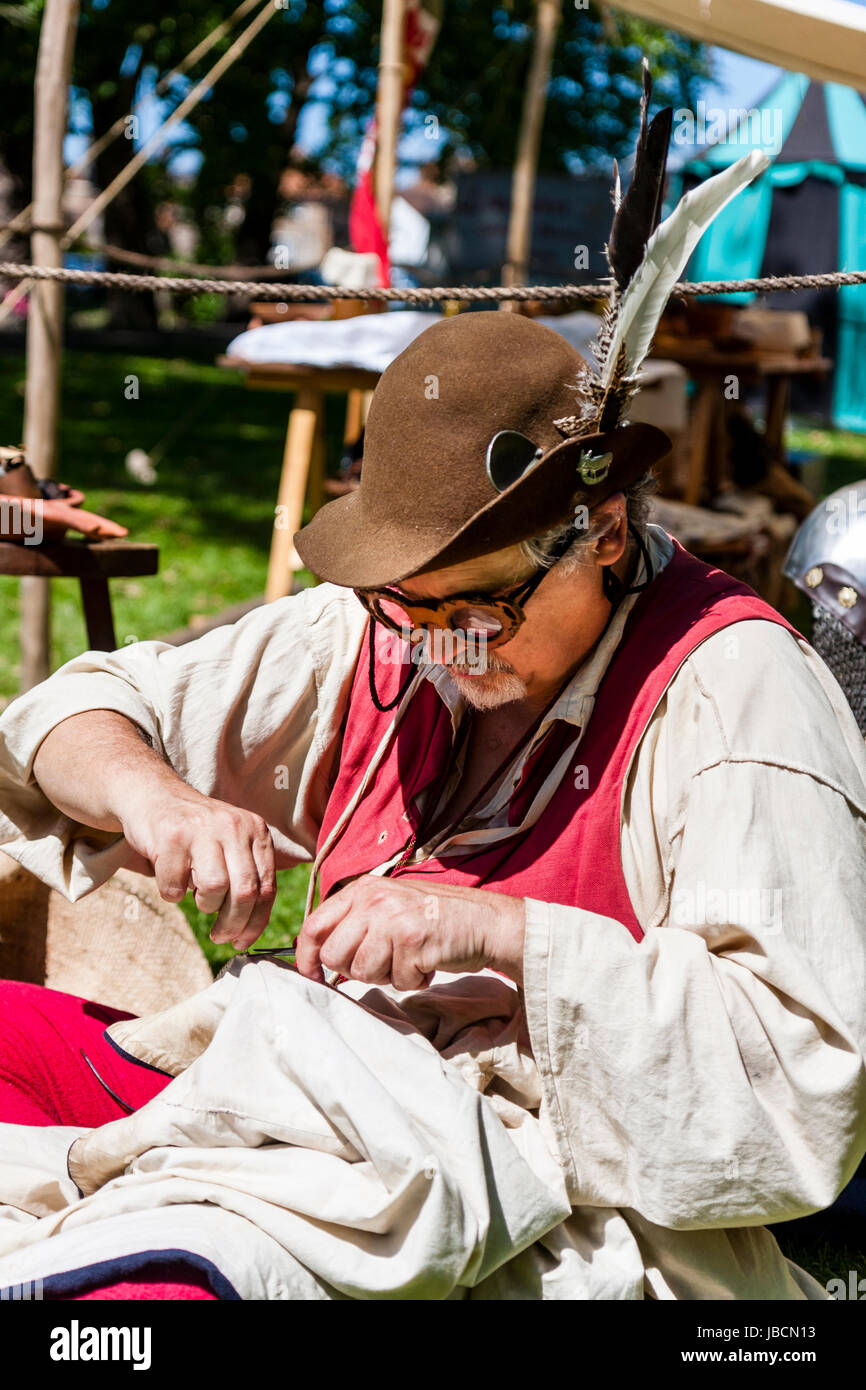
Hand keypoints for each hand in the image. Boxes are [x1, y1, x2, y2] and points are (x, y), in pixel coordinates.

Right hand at [120, 784, 276, 948]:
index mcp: (256, 831)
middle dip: (233, 924)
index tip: (243, 941)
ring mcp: (202, 829)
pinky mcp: (171, 836)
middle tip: (221, 936)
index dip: (257, 922)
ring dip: (204, 905)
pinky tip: (172, 881)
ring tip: (197, 897)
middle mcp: (234, 826)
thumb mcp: (232, 844)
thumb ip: (247, 876)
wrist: (154, 795)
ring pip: (214, 889)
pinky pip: (175, 886)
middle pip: (244, 893)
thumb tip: (250, 930)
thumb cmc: (197, 833)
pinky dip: (172, 893)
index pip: (267, 887)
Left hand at [294, 875, 525, 990]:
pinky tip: (428, 962)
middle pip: (334, 956)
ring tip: (410, 958)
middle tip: (384, 963)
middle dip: (355, 970)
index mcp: (362, 890)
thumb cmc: (433, 921)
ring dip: (387, 975)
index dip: (306, 958)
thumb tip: (319, 958)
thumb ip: (356, 925)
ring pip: (362, 972)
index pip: (314, 926)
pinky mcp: (412, 940)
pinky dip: (414, 980)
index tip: (311, 978)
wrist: (485, 921)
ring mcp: (392, 918)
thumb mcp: (388, 907)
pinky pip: (397, 980)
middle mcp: (373, 899)